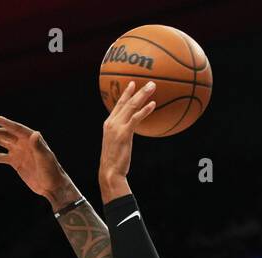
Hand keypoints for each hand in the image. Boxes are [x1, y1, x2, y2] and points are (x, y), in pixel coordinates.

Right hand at [0, 114, 74, 207]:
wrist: (52, 186)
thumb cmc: (52, 171)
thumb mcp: (46, 158)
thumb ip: (39, 146)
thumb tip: (35, 134)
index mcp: (31, 138)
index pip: (15, 128)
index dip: (4, 122)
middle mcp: (22, 142)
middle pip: (3, 134)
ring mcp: (17, 151)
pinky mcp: (14, 161)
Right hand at [98, 80, 156, 201]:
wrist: (110, 172)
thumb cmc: (114, 162)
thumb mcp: (117, 146)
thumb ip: (123, 136)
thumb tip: (131, 134)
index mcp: (108, 124)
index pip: (117, 105)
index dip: (125, 94)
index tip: (132, 84)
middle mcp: (111, 122)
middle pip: (125, 102)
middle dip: (136, 90)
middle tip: (149, 82)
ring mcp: (116, 127)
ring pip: (131, 106)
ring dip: (143, 95)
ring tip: (153, 87)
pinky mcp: (123, 133)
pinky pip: (136, 118)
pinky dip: (144, 110)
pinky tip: (153, 105)